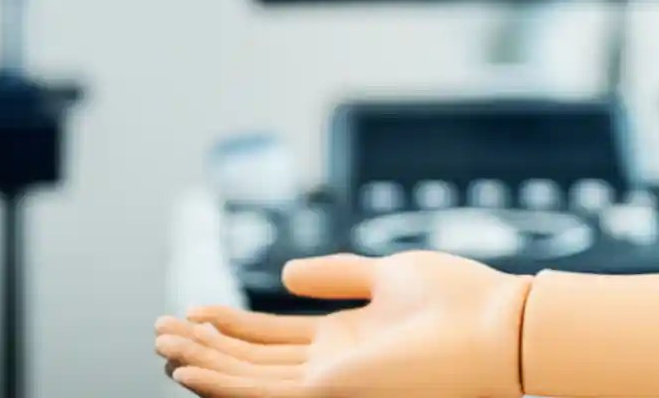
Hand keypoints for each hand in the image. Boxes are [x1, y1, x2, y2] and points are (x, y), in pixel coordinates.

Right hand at [155, 251, 531, 397]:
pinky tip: (190, 370)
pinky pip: (265, 391)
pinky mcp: (333, 390)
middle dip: (207, 345)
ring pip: (251, 377)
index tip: (193, 308)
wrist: (498, 325)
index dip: (231, 324)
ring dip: (205, 363)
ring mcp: (331, 381)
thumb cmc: (460, 299)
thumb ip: (336, 274)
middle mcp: (332, 365)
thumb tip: (284, 272)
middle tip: (160, 329)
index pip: (273, 335)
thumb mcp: (387, 275)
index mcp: (345, 336)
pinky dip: (224, 383)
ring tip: (162, 346)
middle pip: (253, 358)